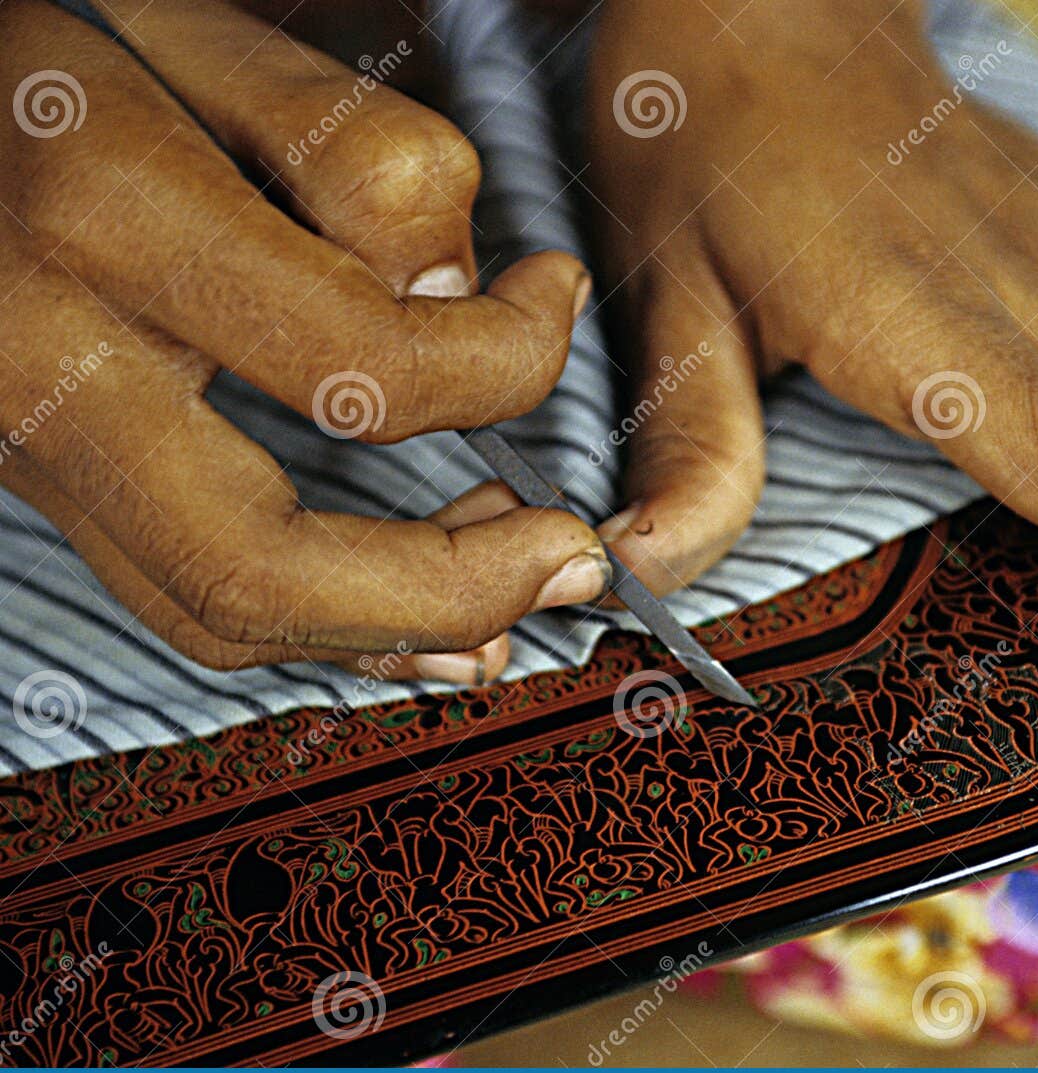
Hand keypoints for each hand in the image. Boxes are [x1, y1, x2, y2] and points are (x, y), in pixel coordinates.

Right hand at [0, 0, 604, 683]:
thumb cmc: (54, 55)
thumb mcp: (208, 39)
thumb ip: (353, 155)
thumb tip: (460, 296)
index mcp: (105, 215)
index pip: (364, 365)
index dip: (508, 360)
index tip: (553, 302)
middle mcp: (45, 361)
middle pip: (261, 566)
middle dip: (452, 589)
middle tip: (569, 561)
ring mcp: (26, 444)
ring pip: (214, 614)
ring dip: (389, 634)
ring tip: (506, 599)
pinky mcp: (42, 480)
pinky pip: (180, 596)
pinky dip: (316, 628)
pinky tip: (408, 620)